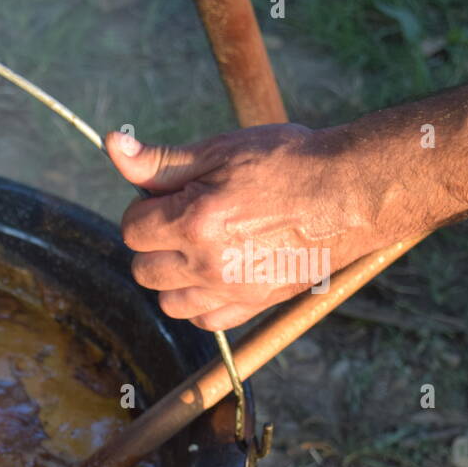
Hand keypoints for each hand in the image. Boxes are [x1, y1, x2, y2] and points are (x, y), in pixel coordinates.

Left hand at [105, 124, 389, 330]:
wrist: (354, 190)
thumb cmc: (287, 162)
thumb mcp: (220, 150)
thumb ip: (160, 161)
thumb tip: (112, 145)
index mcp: (194, 223)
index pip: (132, 229)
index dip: (145, 209)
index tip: (171, 196)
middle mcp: (208, 265)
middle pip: (143, 270)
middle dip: (154, 243)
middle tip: (186, 218)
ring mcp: (231, 290)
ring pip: (168, 301)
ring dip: (172, 277)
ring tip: (199, 247)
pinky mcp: (254, 305)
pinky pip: (205, 321)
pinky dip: (201, 303)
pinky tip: (216, 273)